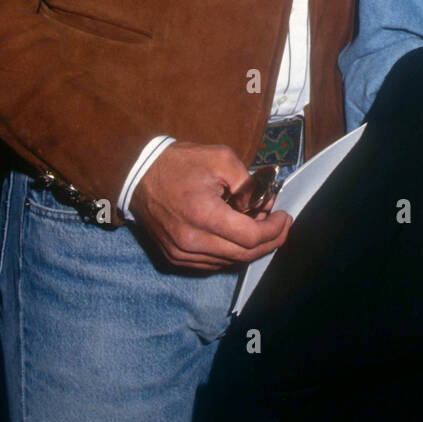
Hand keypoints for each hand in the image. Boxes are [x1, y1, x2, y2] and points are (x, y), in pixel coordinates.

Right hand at [129, 141, 290, 271]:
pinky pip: (213, 262)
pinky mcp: (176, 257)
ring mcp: (181, 253)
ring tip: (258, 224)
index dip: (275, 230)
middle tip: (279, 224)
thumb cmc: (178, 163)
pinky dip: (231, 251)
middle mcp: (191, 240)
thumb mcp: (220, 158)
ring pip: (230, 261)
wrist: (138, 175)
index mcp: (203, 214)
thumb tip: (263, 206)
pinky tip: (236, 233)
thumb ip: (247, 183)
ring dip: (250, 247)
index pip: (251, 237)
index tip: (284, 216)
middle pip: (244, 254)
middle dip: (270, 241)